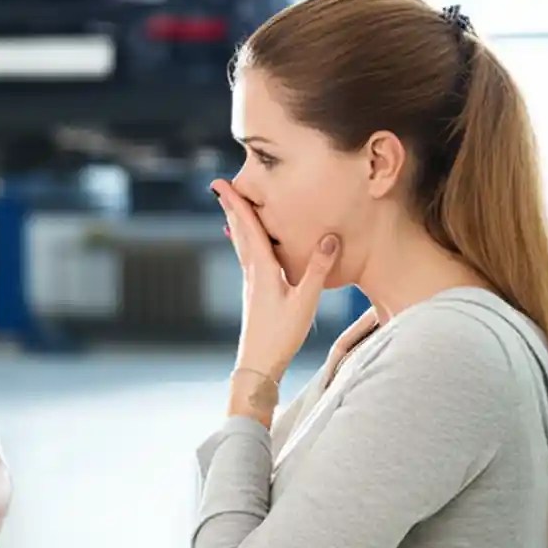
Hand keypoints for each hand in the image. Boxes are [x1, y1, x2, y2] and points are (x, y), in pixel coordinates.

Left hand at [212, 178, 340, 382]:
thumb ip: (317, 269)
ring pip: (242, 244)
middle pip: (240, 231)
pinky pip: (247, 258)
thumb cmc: (281, 335)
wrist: (258, 364)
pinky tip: (245, 246)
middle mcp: (252, 272)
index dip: (237, 203)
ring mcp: (251, 283)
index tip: (221, 183)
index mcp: (262, 269)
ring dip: (236, 222)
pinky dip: (244, 242)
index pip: (249, 228)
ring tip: (229, 206)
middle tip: (218, 185)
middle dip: (232, 206)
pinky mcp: (254, 293)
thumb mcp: (305, 301)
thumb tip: (329, 238)